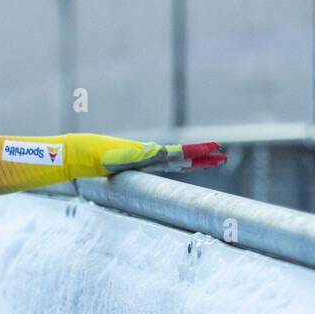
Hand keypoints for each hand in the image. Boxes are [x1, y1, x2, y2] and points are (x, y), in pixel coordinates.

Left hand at [100, 140, 225, 173]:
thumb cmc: (106, 156)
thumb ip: (146, 155)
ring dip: (196, 161)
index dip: (199, 153)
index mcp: (153, 154)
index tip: (217, 149)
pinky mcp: (142, 164)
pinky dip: (180, 164)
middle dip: (204, 158)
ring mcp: (149, 160)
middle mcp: (154, 156)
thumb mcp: (127, 156)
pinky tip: (186, 163)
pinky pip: (166, 164)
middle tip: (223, 158)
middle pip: (185, 157)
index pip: (182, 153)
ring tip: (213, 161)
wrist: (91, 156)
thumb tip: (165, 151)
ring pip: (178, 161)